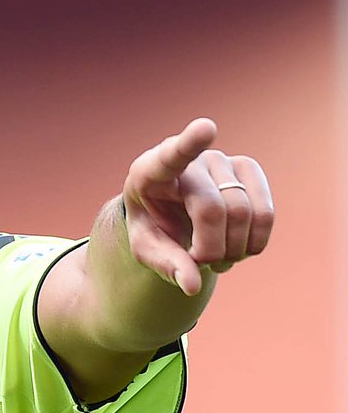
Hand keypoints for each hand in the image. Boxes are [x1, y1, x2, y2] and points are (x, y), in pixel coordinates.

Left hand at [123, 118, 273, 296]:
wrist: (168, 212)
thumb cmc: (152, 225)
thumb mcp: (146, 247)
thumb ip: (165, 263)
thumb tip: (192, 284)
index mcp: (151, 171)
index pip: (172, 155)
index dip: (190, 142)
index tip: (206, 128)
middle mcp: (190, 160)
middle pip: (213, 210)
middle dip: (211, 250)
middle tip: (201, 264)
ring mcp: (222, 160)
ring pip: (245, 213)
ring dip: (234, 250)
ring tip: (217, 258)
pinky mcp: (248, 170)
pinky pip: (266, 214)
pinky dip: (255, 243)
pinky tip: (238, 248)